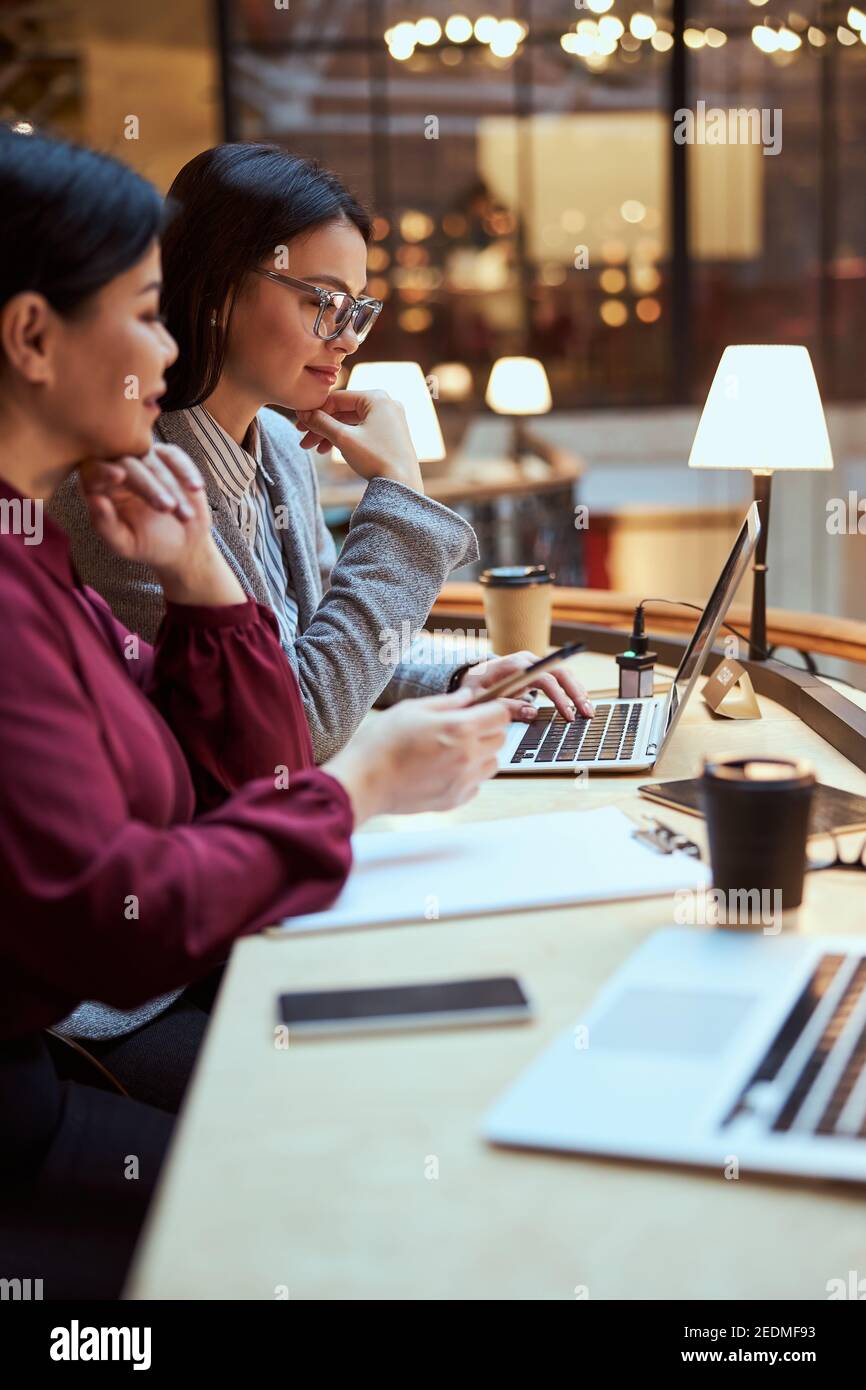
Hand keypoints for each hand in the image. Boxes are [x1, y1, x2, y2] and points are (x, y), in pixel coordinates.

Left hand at [78, 445, 243, 605]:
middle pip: (126, 463)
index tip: (118, 476)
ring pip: (153, 460)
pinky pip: (175, 457)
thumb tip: (93, 499)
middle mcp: (119, 468)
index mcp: (100, 487)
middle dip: (149, 485)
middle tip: (166, 508)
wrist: (182, 546)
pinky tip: (195, 488)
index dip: (103, 470)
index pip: (93, 470)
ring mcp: (145, 460)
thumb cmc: (147, 545)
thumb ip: (104, 525)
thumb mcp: (124, 544)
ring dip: (171, 486)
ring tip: (184, 515)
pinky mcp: (169, 459)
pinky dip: (186, 471)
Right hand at [294, 389, 423, 493]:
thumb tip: (303, 413)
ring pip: (352, 422)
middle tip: (303, 440)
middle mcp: (386, 403)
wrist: (403, 484)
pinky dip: (346, 439)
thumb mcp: (343, 438)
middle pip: (344, 411)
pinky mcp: (392, 434)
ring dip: (331, 434)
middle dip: (322, 427)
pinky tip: (331, 450)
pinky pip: (363, 430)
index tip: (299, 423)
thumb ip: (321, 423)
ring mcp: (390, 419)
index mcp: (376, 397)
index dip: (315, 411)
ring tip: (314, 450)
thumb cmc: (376, 458)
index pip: (337, 399)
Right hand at [324, 687, 508, 823]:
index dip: (494, 709)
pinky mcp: (454, 800)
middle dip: (487, 730)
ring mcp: (463, 781)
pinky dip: (468, 777)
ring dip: (481, 755)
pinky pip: (476, 785)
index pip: (501, 715)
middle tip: (463, 728)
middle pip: (500, 739)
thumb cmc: (381, 743)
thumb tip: (468, 697)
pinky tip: (445, 770)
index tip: (484, 709)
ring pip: (492, 764)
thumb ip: (446, 703)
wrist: (363, 781)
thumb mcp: (412, 709)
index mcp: (460, 728)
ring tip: (454, 750)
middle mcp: (468, 755)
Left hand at [457, 651, 594, 720]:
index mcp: (514, 665)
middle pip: (560, 672)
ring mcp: (534, 664)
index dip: (558, 696)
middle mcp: (528, 660)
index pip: (544, 677)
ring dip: (578, 691)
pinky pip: (559, 678)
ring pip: (563, 673)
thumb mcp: (481, 700)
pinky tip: (581, 703)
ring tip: (589, 710)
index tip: (568, 714)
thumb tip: (532, 712)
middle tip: (587, 712)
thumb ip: (504, 706)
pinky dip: (572, 690)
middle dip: (576, 693)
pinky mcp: (538, 671)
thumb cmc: (474, 689)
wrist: (471, 677)